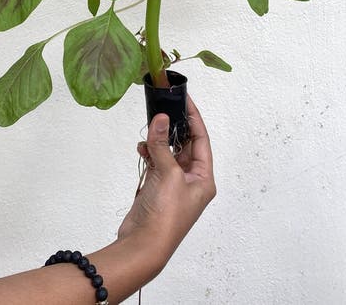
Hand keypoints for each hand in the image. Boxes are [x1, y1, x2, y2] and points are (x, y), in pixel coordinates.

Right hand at [116, 95, 215, 269]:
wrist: (144, 245)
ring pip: (168, 152)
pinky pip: (156, 162)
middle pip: (185, 144)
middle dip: (173, 127)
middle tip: (163, 107)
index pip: (201, 140)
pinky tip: (142, 148)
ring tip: (149, 128)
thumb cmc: (165, 216)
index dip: (193, 118)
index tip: (185, 100)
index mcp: (203, 178)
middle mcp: (191, 180)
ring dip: (159, 140)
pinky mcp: (158, 188)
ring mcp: (174, 184)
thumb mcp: (168, 174)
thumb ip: (162, 144)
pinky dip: (149, 153)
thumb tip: (160, 118)